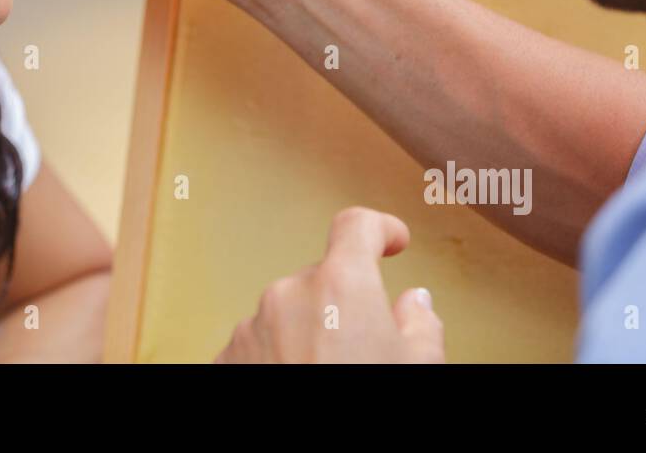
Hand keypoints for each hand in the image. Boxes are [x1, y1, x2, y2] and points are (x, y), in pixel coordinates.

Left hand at [214, 207, 444, 363]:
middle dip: (346, 309)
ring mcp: (250, 328)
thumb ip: (420, 326)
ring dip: (308, 340)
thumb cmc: (366, 419)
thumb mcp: (418, 370)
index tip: (390, 240)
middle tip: (369, 353)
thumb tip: (414, 306)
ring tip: (328, 378)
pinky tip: (296, 385)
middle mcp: (288, 295)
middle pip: (323, 282)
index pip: (357, 226)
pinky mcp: (224, 361)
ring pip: (288, 317)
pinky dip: (277, 363)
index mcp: (341, 285)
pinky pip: (258, 348)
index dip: (379, 230)